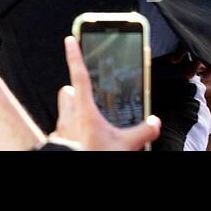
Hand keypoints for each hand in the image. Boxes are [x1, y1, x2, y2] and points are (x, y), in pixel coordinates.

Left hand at [52, 36, 160, 150]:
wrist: (75, 171)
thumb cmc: (96, 155)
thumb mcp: (125, 146)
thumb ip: (142, 132)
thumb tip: (155, 122)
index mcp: (85, 111)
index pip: (79, 76)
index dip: (74, 55)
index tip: (70, 39)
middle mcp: (68, 116)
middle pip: (67, 92)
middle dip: (75, 92)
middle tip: (89, 99)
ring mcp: (60, 129)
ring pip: (63, 110)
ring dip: (72, 112)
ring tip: (87, 122)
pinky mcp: (55, 142)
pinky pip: (60, 132)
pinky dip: (69, 133)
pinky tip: (80, 140)